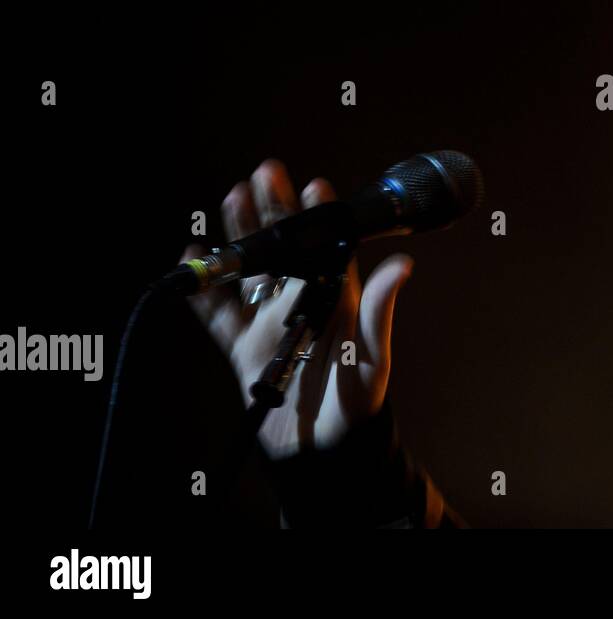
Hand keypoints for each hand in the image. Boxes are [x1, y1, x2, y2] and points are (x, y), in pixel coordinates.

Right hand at [179, 158, 413, 460]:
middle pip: (284, 249)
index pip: (327, 248)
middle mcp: (301, 304)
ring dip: (241, 237)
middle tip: (264, 174)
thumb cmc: (357, 405)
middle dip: (273, 212)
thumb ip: (378, 308)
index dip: (319, 217)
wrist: (323, 453)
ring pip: (251, 270)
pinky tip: (195, 256)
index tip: (312, 186)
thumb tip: (403, 264)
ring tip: (233, 198)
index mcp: (335, 300)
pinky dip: (205, 289)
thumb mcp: (372, 355)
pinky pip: (219, 313)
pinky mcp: (244, 349)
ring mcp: (271, 324)